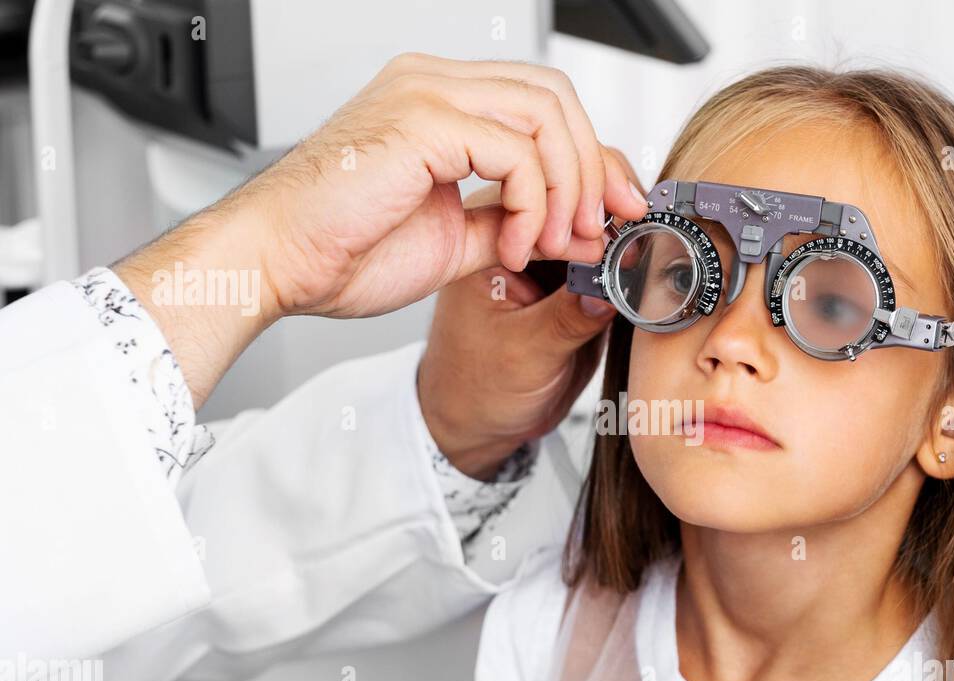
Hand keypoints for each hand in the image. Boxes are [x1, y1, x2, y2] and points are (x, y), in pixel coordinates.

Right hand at [113, 53, 646, 405]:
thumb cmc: (342, 251)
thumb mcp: (456, 239)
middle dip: (594, 166)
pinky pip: (515, 152)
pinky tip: (516, 247)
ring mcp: (426, 93)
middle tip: (602, 226)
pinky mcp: (422, 121)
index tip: (617, 209)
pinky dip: (532, 203)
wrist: (276, 264)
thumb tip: (574, 231)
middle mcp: (434, 83)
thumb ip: (513, 224)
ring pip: (545, 114)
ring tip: (554, 244)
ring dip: (568, 187)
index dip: (590, 156)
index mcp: (439, 104)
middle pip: (555, 98)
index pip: (542, 105)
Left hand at [419, 168, 638, 479]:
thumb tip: (614, 289)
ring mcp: (552, 251)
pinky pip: (613, 248)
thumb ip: (569, 318)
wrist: (476, 420)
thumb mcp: (524, 354)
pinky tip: (648, 267)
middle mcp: (522, 230)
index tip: (623, 226)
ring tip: (652, 249)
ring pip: (601, 210)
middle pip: (578, 184)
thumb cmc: (475, 387)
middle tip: (644, 233)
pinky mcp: (577, 275)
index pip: (545, 185)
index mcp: (491, 231)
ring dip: (632, 223)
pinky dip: (635, 251)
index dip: (588, 197)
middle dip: (616, 200)